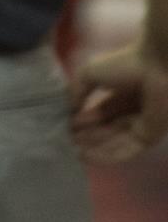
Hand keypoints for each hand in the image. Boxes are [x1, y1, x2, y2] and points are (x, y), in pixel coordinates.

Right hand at [69, 41, 167, 162]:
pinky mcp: (148, 139)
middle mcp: (132, 111)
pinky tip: (86, 156)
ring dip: (93, 148)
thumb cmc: (124, 64)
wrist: (154, 68)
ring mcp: (141, 127)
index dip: (84, 120)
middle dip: (86, 136)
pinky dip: (105, 156)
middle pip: (106, 129)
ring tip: (72, 151)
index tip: (65, 126)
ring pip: (113, 143)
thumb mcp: (90, 73)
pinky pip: (124, 151)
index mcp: (122, 93)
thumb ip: (77, 91)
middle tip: (66, 142)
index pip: (101, 112)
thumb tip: (70, 112)